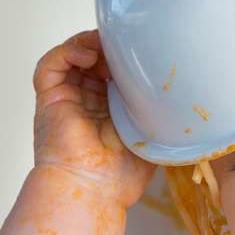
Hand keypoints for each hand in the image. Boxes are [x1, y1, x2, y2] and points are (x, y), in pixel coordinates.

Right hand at [32, 30, 154, 207]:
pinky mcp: (49, 100)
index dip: (125, 60)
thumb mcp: (153, 136)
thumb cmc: (121, 176)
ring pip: (72, 57)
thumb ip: (162, 116)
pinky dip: (67, 52)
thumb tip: (184, 98)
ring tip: (108, 47)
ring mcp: (66, 100)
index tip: (142, 55)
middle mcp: (85, 102)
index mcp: (108, 111)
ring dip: (89, 44)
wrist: (94, 190)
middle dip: (109, 49)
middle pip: (93, 61)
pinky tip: (88, 55)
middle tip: (128, 48)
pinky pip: (50, 66)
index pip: (113, 74)